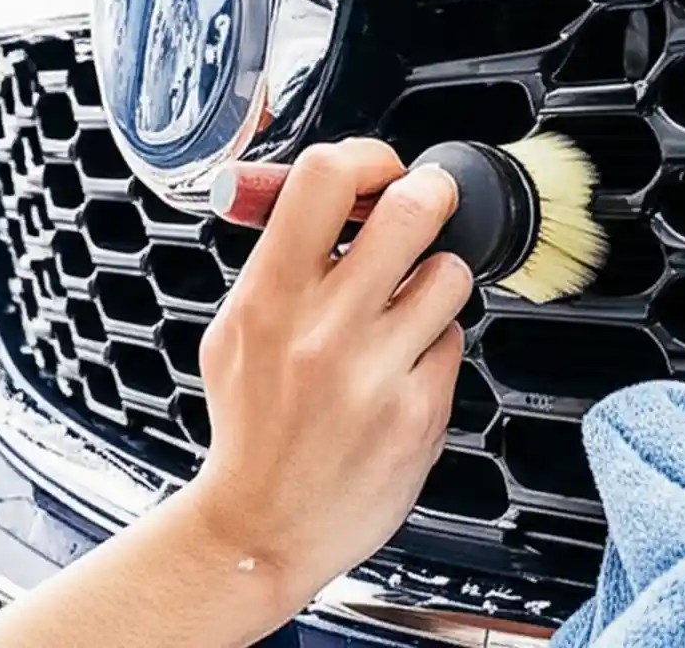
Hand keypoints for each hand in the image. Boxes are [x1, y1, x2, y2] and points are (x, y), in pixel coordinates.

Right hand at [191, 138, 471, 607]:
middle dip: (430, 195)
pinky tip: (403, 371)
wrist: (260, 528)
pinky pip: (453, 343)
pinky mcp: (420, 412)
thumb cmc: (250, 430)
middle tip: (428, 206)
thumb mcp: (232, 333)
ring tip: (410, 307)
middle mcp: (325, 330)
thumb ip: (274, 264)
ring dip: (437, 280)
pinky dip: (435, 348)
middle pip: (411, 209)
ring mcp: (377, 371)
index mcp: (269, 299)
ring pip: (450, 274)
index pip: (324, 178)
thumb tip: (312, 199)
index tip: (379, 170)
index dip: (366, 157)